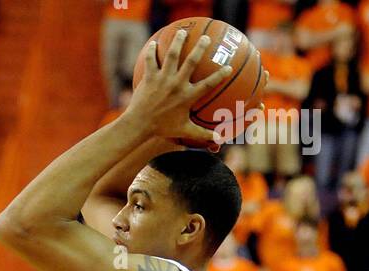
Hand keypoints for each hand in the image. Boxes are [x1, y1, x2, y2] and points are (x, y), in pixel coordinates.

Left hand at [129, 29, 234, 146]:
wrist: (140, 125)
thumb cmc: (163, 128)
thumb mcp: (184, 130)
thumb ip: (202, 133)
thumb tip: (219, 140)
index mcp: (187, 96)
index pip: (208, 84)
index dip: (220, 75)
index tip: (229, 67)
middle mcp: (177, 85)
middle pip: (191, 61)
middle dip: (200, 48)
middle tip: (206, 38)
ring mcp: (163, 79)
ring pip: (172, 55)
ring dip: (178, 42)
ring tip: (182, 32)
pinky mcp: (150, 77)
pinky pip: (151, 60)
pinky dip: (152, 51)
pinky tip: (153, 43)